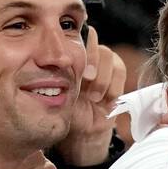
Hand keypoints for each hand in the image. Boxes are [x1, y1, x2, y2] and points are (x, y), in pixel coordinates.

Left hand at [55, 25, 125, 167]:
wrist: (82, 132)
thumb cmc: (65, 112)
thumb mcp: (55, 94)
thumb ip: (52, 78)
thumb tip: (48, 63)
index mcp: (67, 56)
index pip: (73, 36)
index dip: (77, 44)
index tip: (75, 65)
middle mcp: (85, 56)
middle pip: (93, 38)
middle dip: (91, 58)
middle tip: (87, 78)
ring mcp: (102, 65)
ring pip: (108, 54)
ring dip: (102, 77)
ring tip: (94, 97)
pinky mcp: (116, 76)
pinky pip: (120, 70)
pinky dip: (113, 85)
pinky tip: (105, 100)